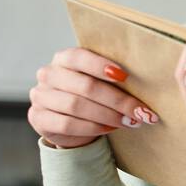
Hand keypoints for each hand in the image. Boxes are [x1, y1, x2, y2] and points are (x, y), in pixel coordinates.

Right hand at [29, 47, 158, 148]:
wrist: (71, 124)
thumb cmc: (93, 98)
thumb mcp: (101, 83)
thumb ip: (114, 78)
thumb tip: (148, 85)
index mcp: (64, 58)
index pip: (79, 56)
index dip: (101, 66)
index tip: (125, 77)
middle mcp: (49, 74)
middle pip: (84, 86)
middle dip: (117, 100)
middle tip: (140, 111)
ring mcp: (40, 96)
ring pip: (76, 106)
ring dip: (108, 115)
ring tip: (130, 122)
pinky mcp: (38, 117)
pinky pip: (67, 123)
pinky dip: (92, 127)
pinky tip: (110, 129)